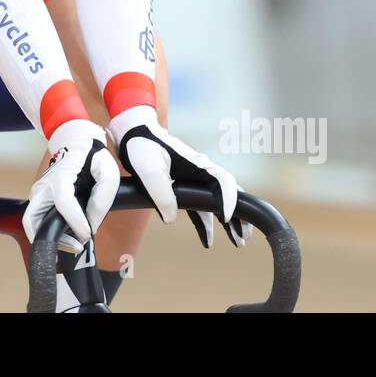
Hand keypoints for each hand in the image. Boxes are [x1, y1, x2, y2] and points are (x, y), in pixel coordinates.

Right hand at [23, 119, 119, 253]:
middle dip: (52, 239)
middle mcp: (43, 186)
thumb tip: (91, 224)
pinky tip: (68, 235)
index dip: (75, 223)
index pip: (63, 203)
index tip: (87, 236)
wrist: (75, 142)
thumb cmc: (92, 156)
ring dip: (48, 238)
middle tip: (76, 246)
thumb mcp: (108, 171)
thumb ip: (103, 198)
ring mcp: (38, 193)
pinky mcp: (39, 198)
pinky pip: (37, 219)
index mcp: (60, 176)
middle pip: (33, 220)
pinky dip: (48, 231)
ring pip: (31, 223)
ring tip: (73, 243)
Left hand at [109, 107, 250, 247]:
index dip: (230, 199)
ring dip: (227, 224)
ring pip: (215, 205)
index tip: (228, 218)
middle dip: (239, 215)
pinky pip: (199, 209)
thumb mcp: (150, 170)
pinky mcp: (182, 188)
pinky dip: (205, 225)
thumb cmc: (142, 145)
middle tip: (244, 236)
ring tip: (237, 242)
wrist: (131, 134)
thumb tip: (171, 218)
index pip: (223, 181)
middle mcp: (200, 172)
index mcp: (198, 164)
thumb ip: (162, 194)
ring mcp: (193, 181)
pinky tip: (208, 241)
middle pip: (228, 194)